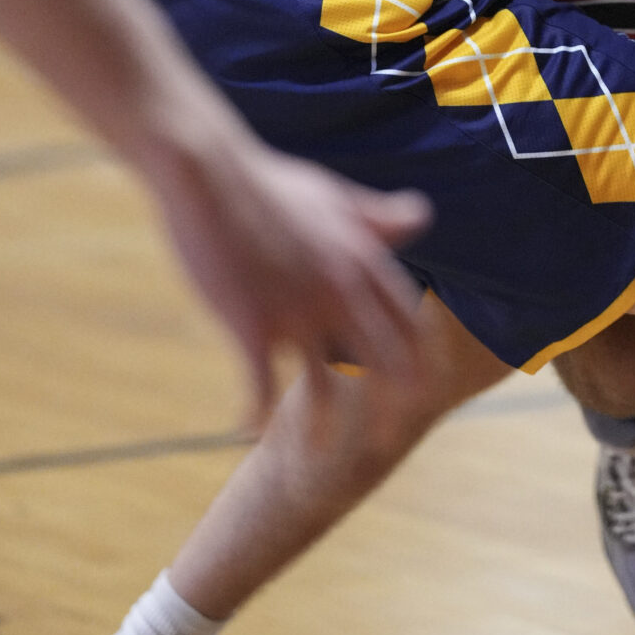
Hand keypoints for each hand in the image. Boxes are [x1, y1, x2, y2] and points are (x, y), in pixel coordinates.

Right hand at [146, 130, 429, 430]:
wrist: (207, 171)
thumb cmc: (267, 181)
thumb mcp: (332, 195)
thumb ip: (377, 217)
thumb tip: (422, 215)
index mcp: (360, 257)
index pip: (407, 318)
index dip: (420, 357)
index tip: (427, 388)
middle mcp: (339, 287)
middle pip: (382, 359)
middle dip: (392, 405)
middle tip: (392, 442)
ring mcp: (296, 308)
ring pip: (322, 385)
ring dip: (322, 429)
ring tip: (318, 462)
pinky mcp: (250, 320)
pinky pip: (259, 383)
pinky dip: (255, 412)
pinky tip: (248, 432)